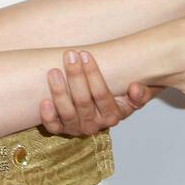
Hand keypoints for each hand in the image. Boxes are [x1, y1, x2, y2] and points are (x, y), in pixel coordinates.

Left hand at [39, 50, 154, 135]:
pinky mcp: (61, 130)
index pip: (102, 95)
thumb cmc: (118, 97)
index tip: (86, 54)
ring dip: (60, 92)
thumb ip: (141, 94)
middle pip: (83, 102)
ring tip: (54, 71)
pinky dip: (48, 116)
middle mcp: (94, 124)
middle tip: (69, 56)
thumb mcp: (134, 97)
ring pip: (67, 113)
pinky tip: (44, 101)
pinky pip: (53, 127)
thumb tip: (135, 88)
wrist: (102, 110)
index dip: (93, 74)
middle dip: (75, 77)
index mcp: (113, 115)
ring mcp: (76, 128)